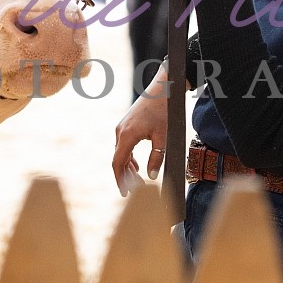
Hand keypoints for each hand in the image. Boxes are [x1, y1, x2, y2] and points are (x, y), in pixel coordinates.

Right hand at [112, 68, 171, 191]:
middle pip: (119, 160)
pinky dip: (129, 158)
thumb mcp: (162, 137)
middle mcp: (120, 132)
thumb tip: (152, 177)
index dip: (120, 179)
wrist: (162, 90)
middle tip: (137, 190)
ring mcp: (121, 128)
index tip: (125, 193)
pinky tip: (136, 166)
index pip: (118, 163)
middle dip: (126, 176)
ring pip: (121, 153)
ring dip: (128, 168)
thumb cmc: (163, 111)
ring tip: (138, 181)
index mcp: (127, 135)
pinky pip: (123, 146)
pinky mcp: (126, 125)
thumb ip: (157, 157)